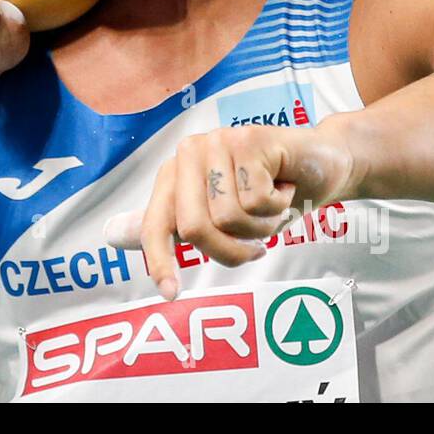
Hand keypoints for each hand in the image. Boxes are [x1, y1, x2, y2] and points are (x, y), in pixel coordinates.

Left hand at [107, 122, 358, 299]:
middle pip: (195, 229)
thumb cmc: (270, 193)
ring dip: (262, 227)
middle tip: (257, 246)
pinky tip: (285, 187)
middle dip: (231, 251)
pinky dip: (278, 207)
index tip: (171, 294)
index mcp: (174, 174)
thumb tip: (111, 234)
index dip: (159, 261)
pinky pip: (257, 202)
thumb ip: (173, 222)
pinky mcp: (247, 139)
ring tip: (273, 205)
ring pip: (231, 218)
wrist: (322, 162)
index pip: (156, 223)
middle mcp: (188, 154)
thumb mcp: (222, 215)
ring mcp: (216, 142)